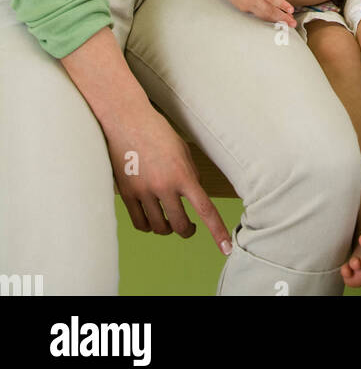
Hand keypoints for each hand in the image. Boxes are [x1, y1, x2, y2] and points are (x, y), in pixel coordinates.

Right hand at [106, 103, 232, 253]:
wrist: (127, 120)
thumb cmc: (158, 132)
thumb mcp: (182, 151)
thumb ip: (190, 176)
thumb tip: (194, 199)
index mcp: (183, 174)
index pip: (205, 210)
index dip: (216, 232)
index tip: (225, 248)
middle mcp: (164, 186)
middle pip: (180, 226)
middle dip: (188, 230)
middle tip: (190, 227)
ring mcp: (143, 192)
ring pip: (159, 228)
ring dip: (167, 229)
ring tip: (170, 221)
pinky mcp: (126, 194)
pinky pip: (140, 223)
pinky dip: (148, 227)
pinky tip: (152, 220)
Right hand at [222, 0, 298, 22]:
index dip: (281, 4)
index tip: (291, 9)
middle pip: (268, 9)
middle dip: (282, 17)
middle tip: (293, 23)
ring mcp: (246, 3)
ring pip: (263, 14)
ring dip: (276, 20)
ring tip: (288, 23)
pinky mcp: (242, 7)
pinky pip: (257, 14)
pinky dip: (267, 17)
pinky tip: (276, 19)